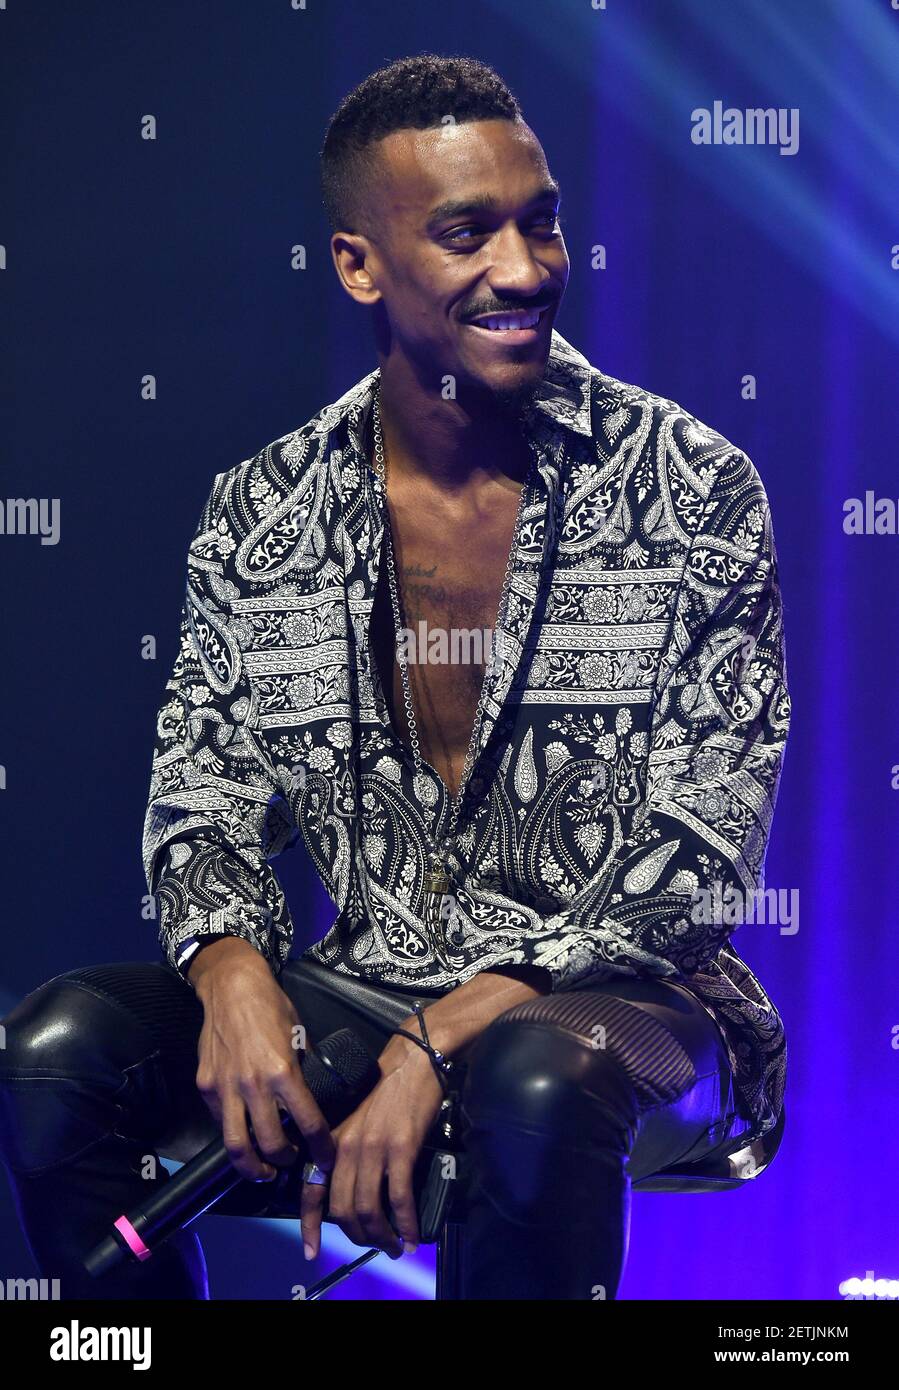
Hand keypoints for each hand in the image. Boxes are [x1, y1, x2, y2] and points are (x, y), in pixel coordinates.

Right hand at [190, 937, 335, 1182]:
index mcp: (283, 1072)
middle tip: (293, 1160)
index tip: (326, 1160)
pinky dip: (233, 1132)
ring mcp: (225, 1087)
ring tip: (263, 1170)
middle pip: (272, 1145)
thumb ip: (305, 1066)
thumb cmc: (270, 1006)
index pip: (308, 1123)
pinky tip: (243, 1131)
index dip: (321, 1149)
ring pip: (237, 1145)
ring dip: (253, 1166)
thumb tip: (317, 1090)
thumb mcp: (299, 1034)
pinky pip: (220, 1121)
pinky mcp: (205, 1085)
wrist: (232, 986)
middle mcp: (254, 1084)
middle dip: (287, 1161)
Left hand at [300, 1022, 444, 1261]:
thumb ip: (347, 1150)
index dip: (310, 1225)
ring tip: (394, 1247)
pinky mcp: (401, 1148)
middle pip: (343, 1210)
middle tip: (375, 1246)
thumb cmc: (386, 1088)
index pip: (312, 1190)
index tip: (311, 1251)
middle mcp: (348, 1148)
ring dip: (381, 1237)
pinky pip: (399, 1198)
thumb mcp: (354, 1119)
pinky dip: (406, 1224)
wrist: (412, 1061)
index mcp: (334, 1141)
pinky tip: (412, 1236)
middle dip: (358, 1236)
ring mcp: (374, 1149)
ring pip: (369, 1210)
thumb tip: (353, 1189)